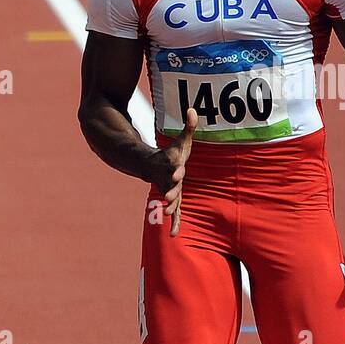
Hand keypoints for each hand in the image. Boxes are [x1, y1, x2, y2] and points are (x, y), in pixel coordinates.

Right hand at [146, 108, 197, 236]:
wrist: (151, 167)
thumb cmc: (171, 154)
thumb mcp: (181, 141)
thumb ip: (188, 127)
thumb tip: (193, 109)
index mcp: (170, 165)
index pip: (173, 167)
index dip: (175, 170)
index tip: (177, 172)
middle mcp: (167, 179)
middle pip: (168, 186)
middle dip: (168, 191)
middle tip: (167, 197)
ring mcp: (167, 190)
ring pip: (169, 200)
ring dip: (169, 208)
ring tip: (167, 216)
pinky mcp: (172, 200)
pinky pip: (174, 212)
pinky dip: (175, 223)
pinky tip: (175, 234)